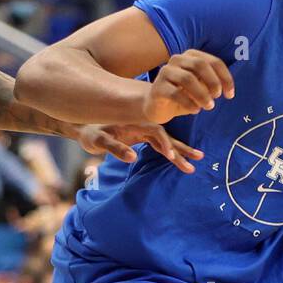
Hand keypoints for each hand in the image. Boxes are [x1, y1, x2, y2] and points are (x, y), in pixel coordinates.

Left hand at [76, 121, 204, 171]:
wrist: (84, 126)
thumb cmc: (90, 133)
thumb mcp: (99, 140)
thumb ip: (114, 148)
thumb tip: (132, 157)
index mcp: (135, 123)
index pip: (156, 132)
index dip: (164, 143)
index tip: (171, 155)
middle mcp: (142, 125)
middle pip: (166, 136)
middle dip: (181, 149)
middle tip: (198, 159)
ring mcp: (143, 131)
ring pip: (166, 141)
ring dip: (181, 150)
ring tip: (198, 158)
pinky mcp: (141, 137)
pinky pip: (160, 144)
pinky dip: (171, 150)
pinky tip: (181, 156)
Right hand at [143, 49, 234, 123]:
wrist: (158, 106)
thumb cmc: (183, 95)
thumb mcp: (201, 88)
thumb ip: (212, 84)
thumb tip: (225, 87)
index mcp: (190, 56)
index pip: (213, 62)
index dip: (225, 77)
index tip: (230, 94)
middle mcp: (177, 59)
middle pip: (200, 64)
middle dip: (213, 82)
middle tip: (217, 97)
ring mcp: (165, 72)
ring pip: (187, 78)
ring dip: (202, 94)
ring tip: (208, 106)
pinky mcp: (157, 88)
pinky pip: (175, 94)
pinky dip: (189, 103)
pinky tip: (195, 110)